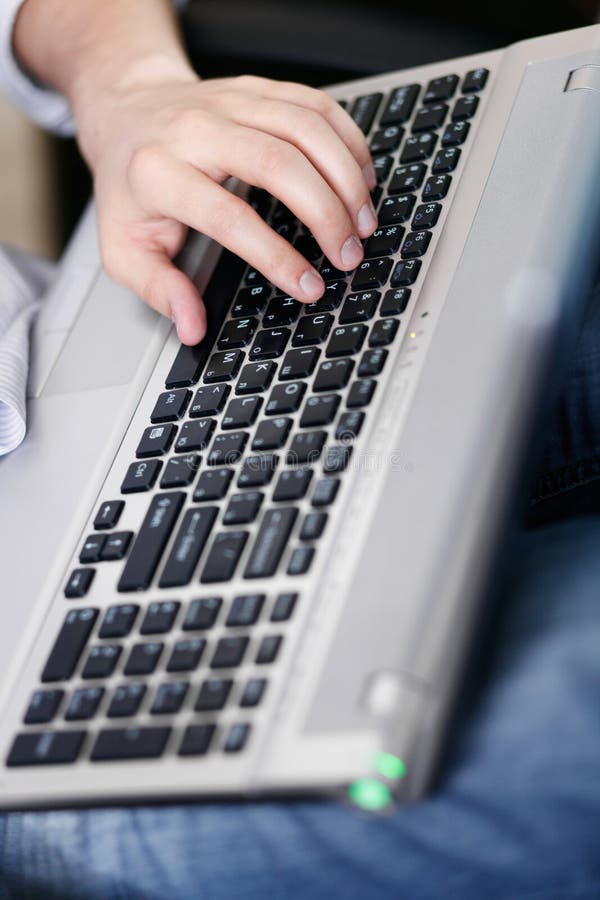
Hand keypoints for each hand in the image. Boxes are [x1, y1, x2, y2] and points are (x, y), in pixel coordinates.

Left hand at [75, 67, 377, 344]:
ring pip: (304, 128)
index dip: (276, 256)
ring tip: (364, 222)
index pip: (228, 217)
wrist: (126, 109)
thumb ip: (158, 290)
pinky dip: (348, 140)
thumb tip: (192, 328)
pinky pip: (315, 104)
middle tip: (349, 255)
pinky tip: (362, 178)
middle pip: (277, 164)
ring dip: (345, 178)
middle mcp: (195, 130)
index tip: (309, 287)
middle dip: (325, 214)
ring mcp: (229, 102)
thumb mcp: (123, 247)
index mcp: (158, 174)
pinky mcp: (257, 88)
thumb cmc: (130, 186)